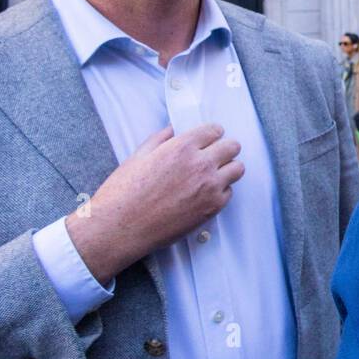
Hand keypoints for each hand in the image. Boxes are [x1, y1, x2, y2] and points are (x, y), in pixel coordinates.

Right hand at [65, 123, 244, 285]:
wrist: (121, 227)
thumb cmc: (124, 193)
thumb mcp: (138, 157)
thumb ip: (160, 140)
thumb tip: (172, 130)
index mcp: (182, 147)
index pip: (215, 130)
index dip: (212, 134)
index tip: (209, 139)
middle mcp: (201, 164)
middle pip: (232, 147)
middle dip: (224, 149)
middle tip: (214, 156)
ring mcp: (210, 187)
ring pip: (237, 169)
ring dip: (227, 169)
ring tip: (212, 175)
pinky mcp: (212, 208)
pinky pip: (229, 193)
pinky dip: (221, 192)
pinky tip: (204, 194)